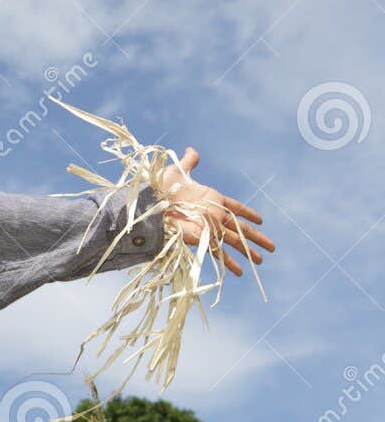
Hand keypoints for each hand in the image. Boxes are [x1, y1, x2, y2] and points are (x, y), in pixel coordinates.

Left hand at [157, 146, 275, 276]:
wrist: (150, 204)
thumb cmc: (160, 188)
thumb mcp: (176, 172)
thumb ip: (188, 162)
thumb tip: (191, 149)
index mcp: (212, 199)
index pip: (236, 208)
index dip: (248, 213)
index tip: (261, 220)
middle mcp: (214, 215)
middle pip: (241, 228)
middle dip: (256, 238)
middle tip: (272, 247)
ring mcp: (210, 227)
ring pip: (235, 241)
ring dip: (248, 252)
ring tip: (261, 262)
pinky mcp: (202, 239)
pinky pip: (219, 252)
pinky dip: (229, 263)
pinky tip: (239, 272)